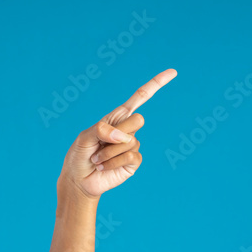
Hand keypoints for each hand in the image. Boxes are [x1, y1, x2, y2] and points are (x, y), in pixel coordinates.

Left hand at [59, 69, 176, 200]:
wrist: (78, 180)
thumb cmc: (79, 155)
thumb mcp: (84, 137)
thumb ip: (100, 130)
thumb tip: (123, 136)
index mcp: (116, 118)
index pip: (139, 98)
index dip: (156, 84)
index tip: (173, 72)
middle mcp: (127, 130)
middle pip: (138, 120)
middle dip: (118, 132)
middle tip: (100, 144)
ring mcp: (132, 146)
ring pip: (130, 142)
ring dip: (108, 152)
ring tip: (97, 159)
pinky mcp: (133, 162)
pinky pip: (131, 157)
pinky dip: (113, 162)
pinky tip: (103, 167)